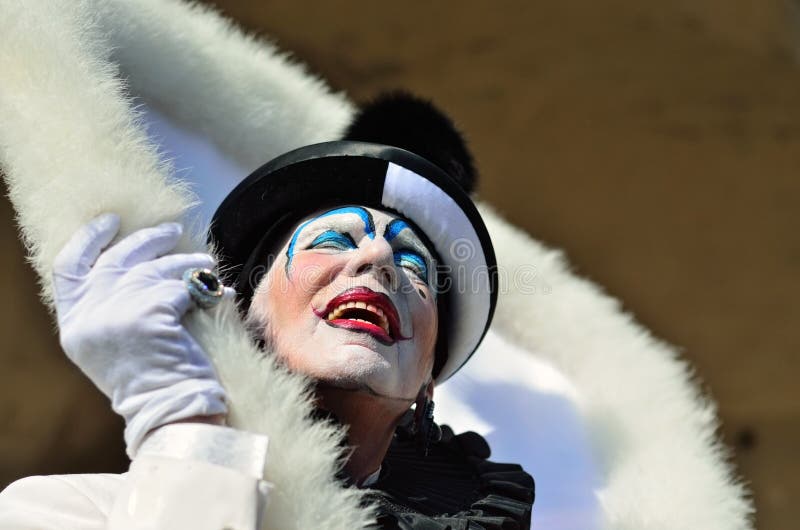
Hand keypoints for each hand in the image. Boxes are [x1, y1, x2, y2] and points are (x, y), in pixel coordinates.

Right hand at [52, 213, 229, 456]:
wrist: (169, 411)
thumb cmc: (150, 380)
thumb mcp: (111, 344)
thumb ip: (109, 306)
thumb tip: (135, 263)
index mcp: (74, 323)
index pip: (67, 266)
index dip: (88, 238)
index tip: (110, 221)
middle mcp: (89, 315)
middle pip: (116, 259)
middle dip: (147, 240)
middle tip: (172, 231)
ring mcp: (117, 312)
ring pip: (155, 269)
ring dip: (186, 261)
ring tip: (206, 261)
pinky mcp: (150, 312)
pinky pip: (182, 286)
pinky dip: (205, 288)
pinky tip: (220, 294)